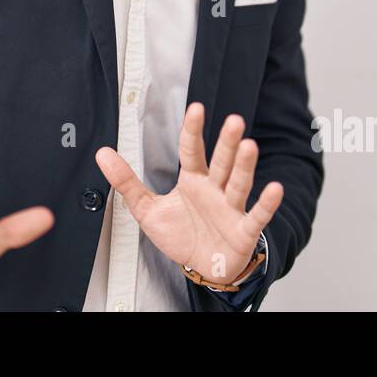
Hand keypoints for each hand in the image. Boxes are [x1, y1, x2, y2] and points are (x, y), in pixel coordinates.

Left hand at [95, 102, 281, 284]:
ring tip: (249, 146)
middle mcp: (214, 189)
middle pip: (221, 161)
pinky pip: (256, 215)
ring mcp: (231, 208)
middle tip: (233, 120)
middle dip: (227, 142)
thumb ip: (126, 182)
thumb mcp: (147, 209)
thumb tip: (102, 154)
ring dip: (245, 166)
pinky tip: (274, 189)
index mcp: (193, 180)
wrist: (202, 267)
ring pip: (239, 183)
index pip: (191, 150)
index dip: (193, 130)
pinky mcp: (243, 230)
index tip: (195, 109)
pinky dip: (266, 204)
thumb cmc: (181, 235)